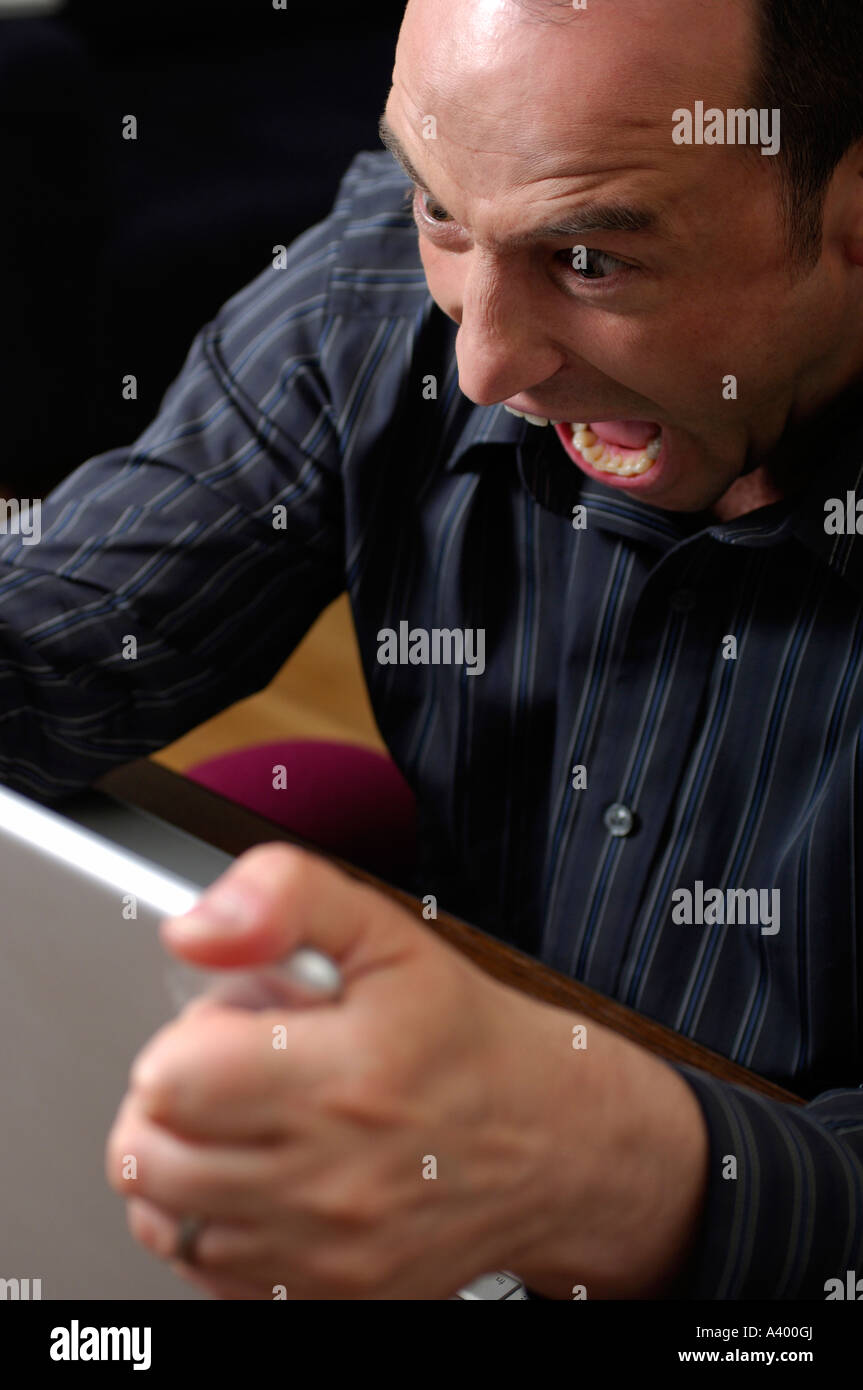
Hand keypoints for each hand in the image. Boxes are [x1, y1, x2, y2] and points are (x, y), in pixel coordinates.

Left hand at [106, 843, 706, 1298]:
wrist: (553, 1142)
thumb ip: (287, 897)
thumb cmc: (468, 1040)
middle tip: (236, 1072)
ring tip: (247, 1122)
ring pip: (166, 1218)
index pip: (169, 1078)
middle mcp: (330, 1178)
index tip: (238, 1027)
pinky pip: (209, 1272)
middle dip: (173, 1100)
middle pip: (150, 1155)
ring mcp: (326, 1251)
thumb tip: (197, 927)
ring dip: (183, 1163)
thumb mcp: (389, 933)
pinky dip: (209, 1223)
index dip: (189, 1037)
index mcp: (344, 1077)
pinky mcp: (328, 1296)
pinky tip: (258, 1176)